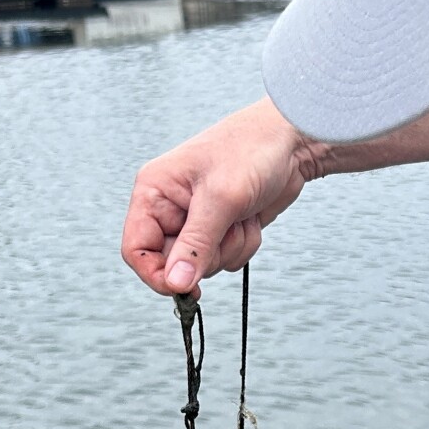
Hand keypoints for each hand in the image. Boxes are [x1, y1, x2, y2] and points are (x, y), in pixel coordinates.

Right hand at [121, 97, 318, 294]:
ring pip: (202, 265)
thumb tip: (176, 284)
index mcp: (153, 192)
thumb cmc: (251, 150)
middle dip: (206, 256)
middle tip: (226, 230)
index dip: (156, 274)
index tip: (183, 287)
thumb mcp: (220, 199)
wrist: (292, 141)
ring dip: (229, 249)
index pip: (136, 249)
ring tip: (241, 217)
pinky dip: (242, 245)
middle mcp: (169, 208)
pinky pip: (225, 258)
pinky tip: (250, 219)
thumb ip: (196, 245)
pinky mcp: (220, 228)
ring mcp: (196, 220)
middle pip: (172, 264)